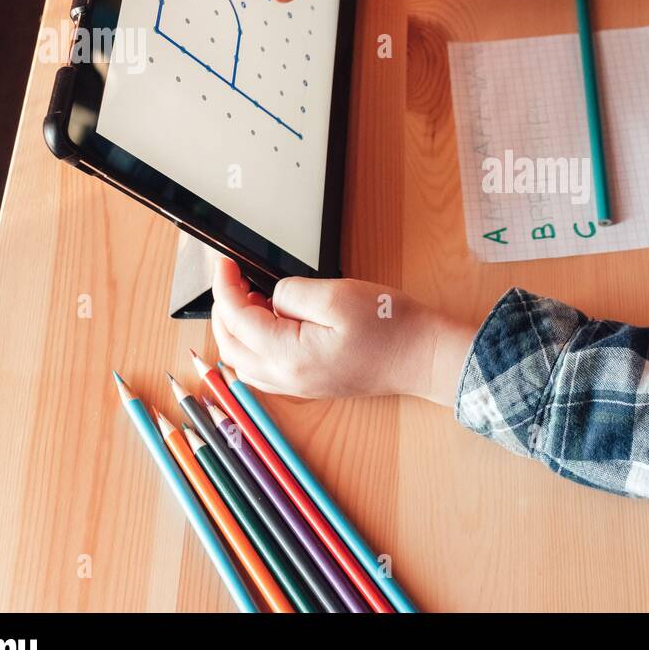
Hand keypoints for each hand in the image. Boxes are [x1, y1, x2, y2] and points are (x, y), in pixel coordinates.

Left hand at [209, 257, 476, 407]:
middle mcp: (287, 378)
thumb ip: (293, 293)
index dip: (224, 287)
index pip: (236, 320)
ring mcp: (298, 386)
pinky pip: (262, 370)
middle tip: (234, 278)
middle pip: (230, 346)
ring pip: (243, 362)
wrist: (424, 358)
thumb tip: (271, 296)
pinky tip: (269, 325)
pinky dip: (252, 346)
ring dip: (236, 330)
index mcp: (289, 355)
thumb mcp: (338, 295)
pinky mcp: (310, 385)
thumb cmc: (391, 328)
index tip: (224, 263)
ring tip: (250, 298)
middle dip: (224, 308)